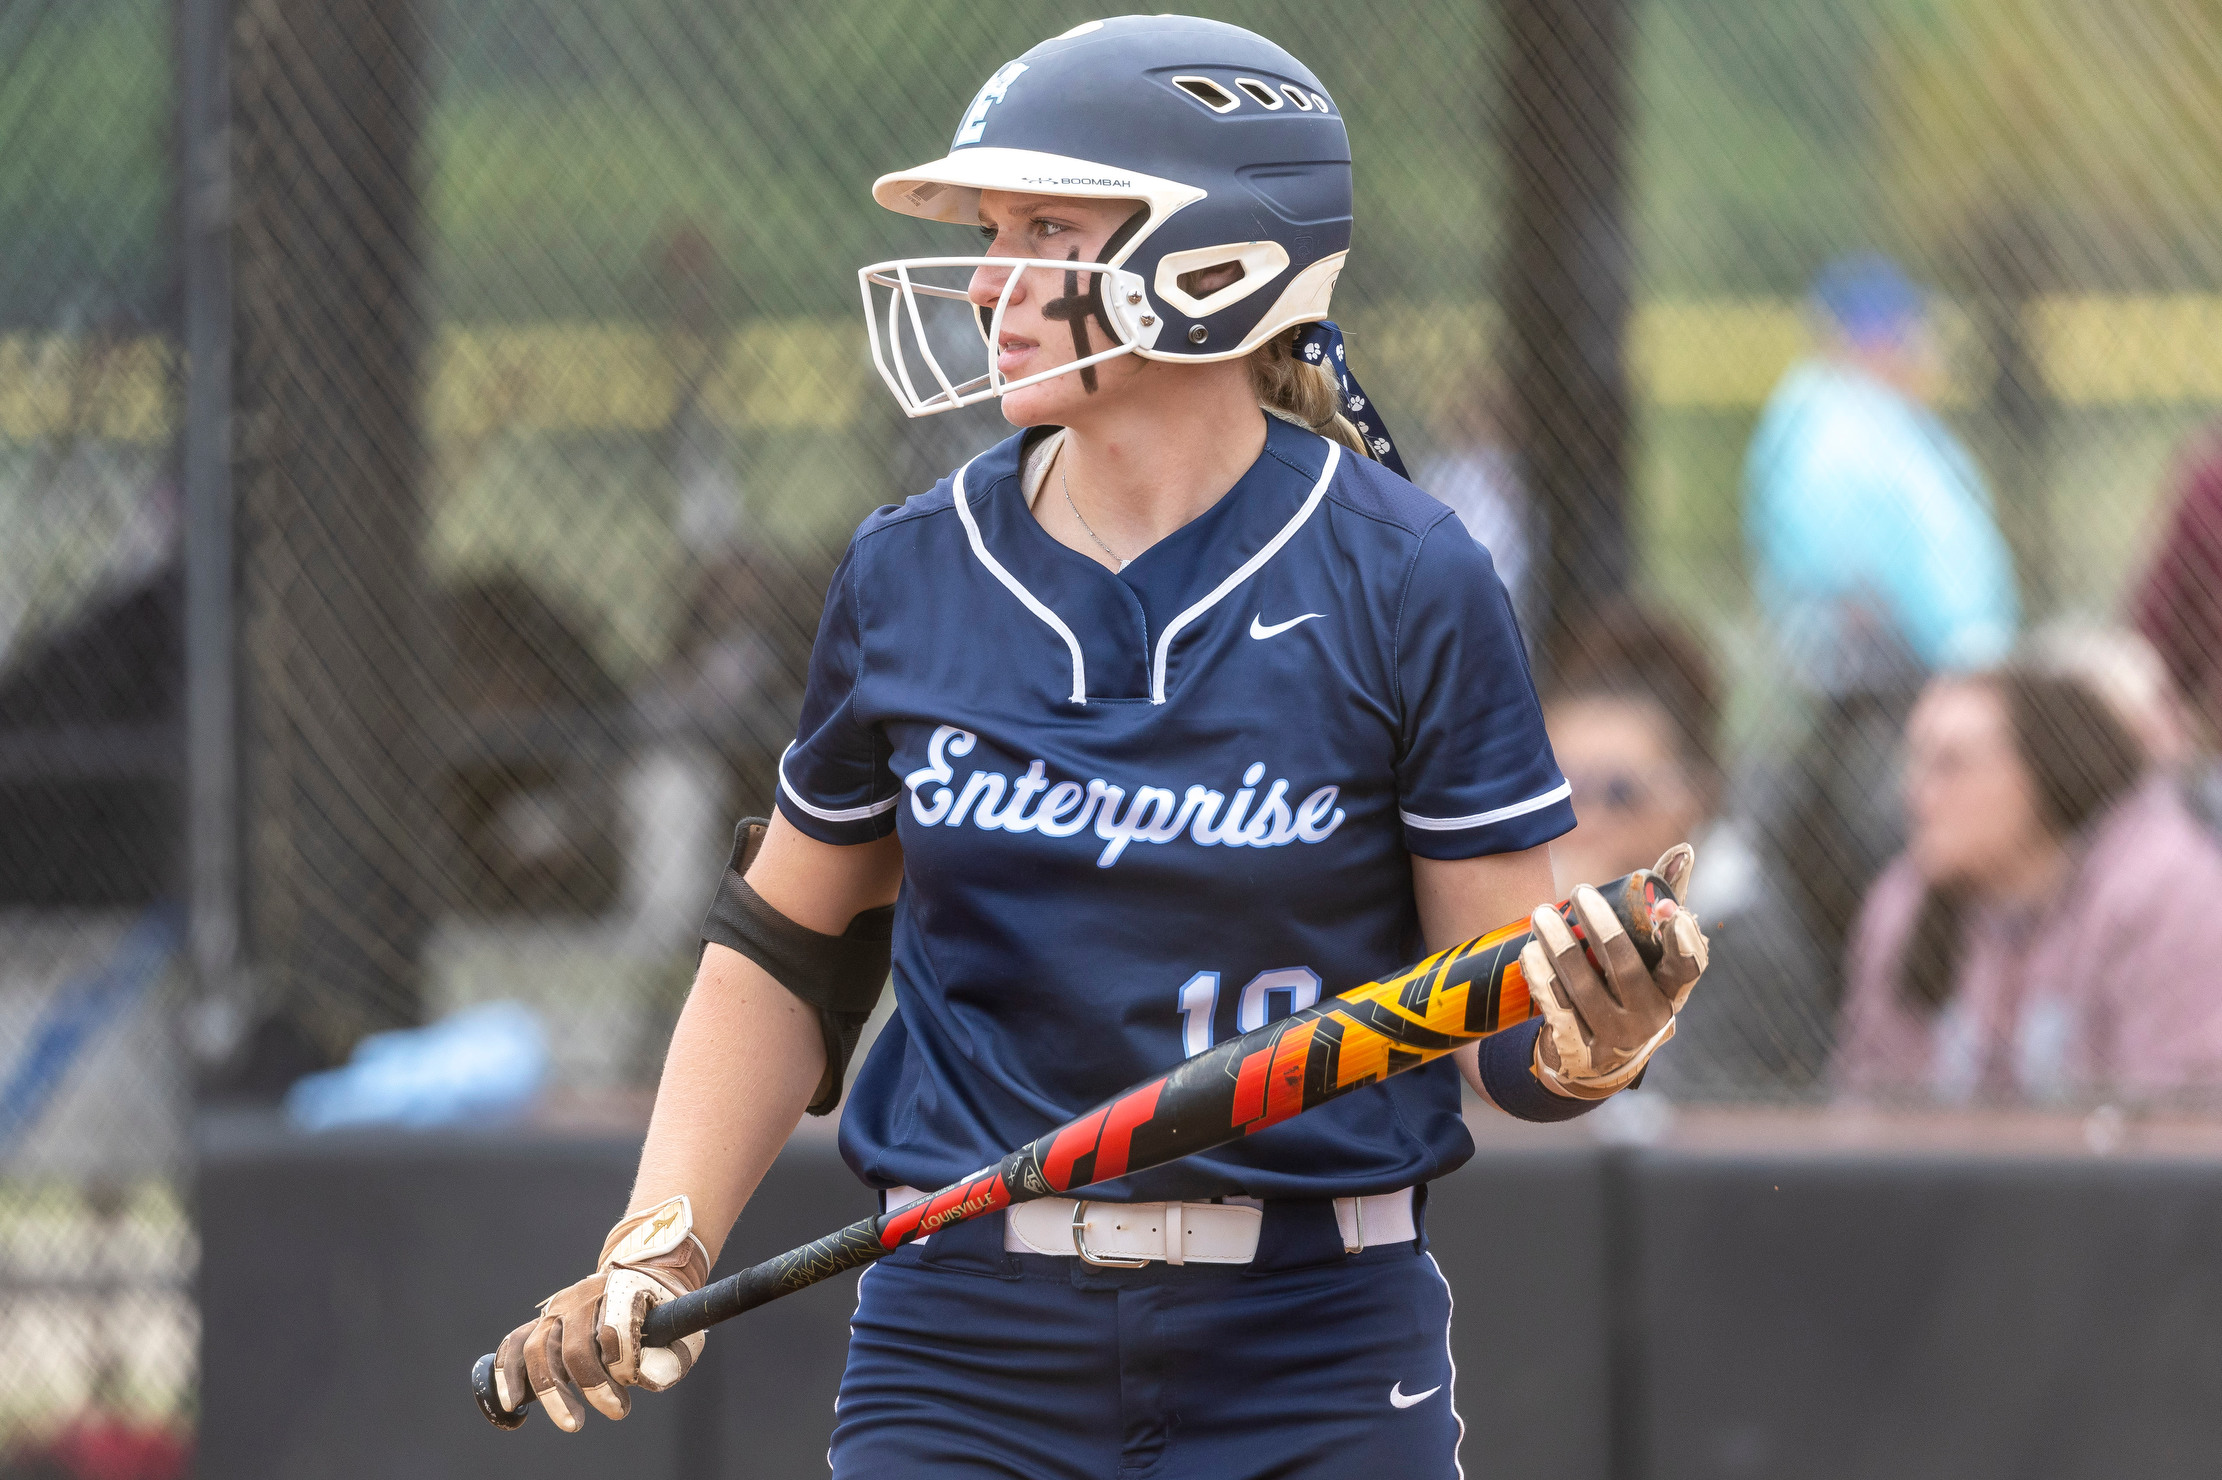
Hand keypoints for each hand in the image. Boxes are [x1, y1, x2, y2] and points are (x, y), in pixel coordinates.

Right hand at [493, 1196, 709, 1430]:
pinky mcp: (539, 1321)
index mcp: (621, 1288)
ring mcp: (557, 1307)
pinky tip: (513, 1405)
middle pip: (575, 1345)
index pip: (615, 1326)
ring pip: (540, 1348)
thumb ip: (670, 1355)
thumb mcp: (677, 1325)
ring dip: (552, 1391)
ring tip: (571, 1422)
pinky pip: (515, 1345)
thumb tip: (646, 1381)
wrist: (636, 1281)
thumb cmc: (658, 1311)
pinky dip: (509, 1375)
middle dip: (592, 1386)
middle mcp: (583, 1296)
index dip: (623, 1360)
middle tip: (617, 1412)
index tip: (633, 1384)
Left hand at [1524, 844, 1709, 1099]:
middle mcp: (1648, 1019)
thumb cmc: (1625, 989)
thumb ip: (1663, 900)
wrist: (1594, 1060)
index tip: (1669, 910)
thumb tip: (1683, 850)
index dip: (1683, 942)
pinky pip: (1555, 1010)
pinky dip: (1541, 979)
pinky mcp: (1576, 1051)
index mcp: (1672, 993)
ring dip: (1561, 948)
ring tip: (1542, 914)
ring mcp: (1612, 1039)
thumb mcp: (1648, 954)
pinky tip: (1529, 951)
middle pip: (1627, 972)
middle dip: (1603, 928)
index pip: (1688, 969)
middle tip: (1581, 890)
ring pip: (1584, 990)